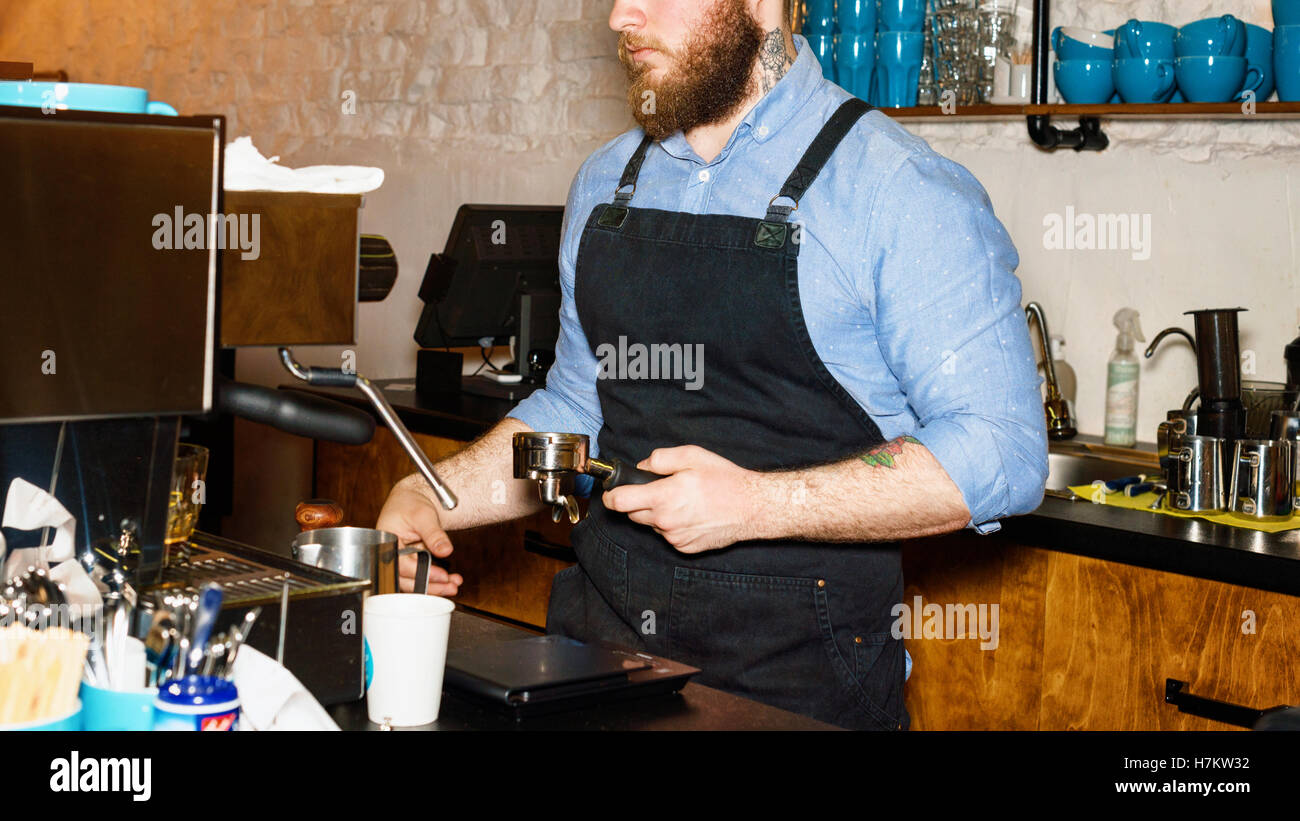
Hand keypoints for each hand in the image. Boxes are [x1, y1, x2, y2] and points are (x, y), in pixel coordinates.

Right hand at [376, 483, 462, 595]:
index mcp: (385, 543)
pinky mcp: (410, 562)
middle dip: (429, 586)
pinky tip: (450, 580)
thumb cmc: (410, 503)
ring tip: (454, 585)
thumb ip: (434, 534)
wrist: (411, 498)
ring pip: (413, 581)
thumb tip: (445, 551)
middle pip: (406, 579)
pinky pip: (420, 575)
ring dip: (433, 586)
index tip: (442, 576)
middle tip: (451, 587)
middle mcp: (390, 555)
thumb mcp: (423, 515)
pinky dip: (434, 579)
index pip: (401, 566)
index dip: (422, 574)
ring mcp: (400, 560)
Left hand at [601, 445, 762, 553]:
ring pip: (651, 525)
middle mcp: (665, 521)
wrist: (751, 507)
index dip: (610, 496)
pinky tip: (691, 514)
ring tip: (681, 501)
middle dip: (637, 501)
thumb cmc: (724, 480)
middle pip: (632, 514)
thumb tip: (643, 466)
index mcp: (663, 497)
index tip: (610, 492)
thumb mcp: (691, 455)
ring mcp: (674, 537)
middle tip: (658, 490)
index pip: (619, 502)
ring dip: (657, 514)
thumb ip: (660, 458)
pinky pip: (668, 535)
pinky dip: (673, 525)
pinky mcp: (684, 547)